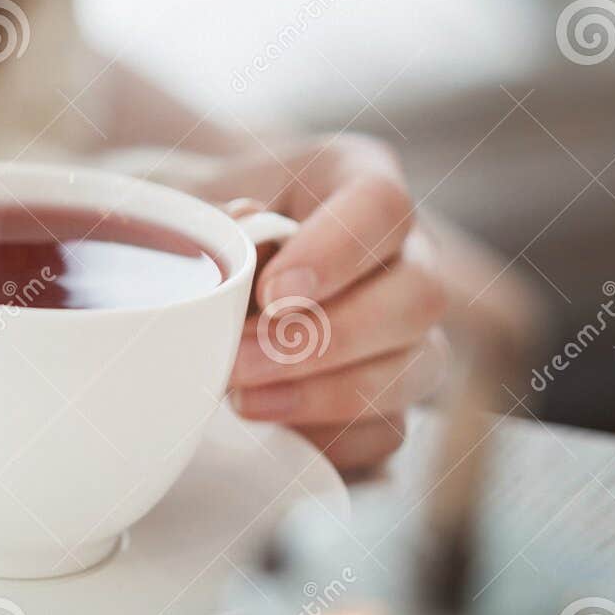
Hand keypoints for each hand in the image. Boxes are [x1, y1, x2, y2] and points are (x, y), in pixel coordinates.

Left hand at [200, 136, 448, 472]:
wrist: (197, 251)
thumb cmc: (199, 218)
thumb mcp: (195, 199)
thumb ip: (217, 220)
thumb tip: (240, 235)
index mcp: (354, 177)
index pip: (382, 205)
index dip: (335, 253)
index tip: (272, 294)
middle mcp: (402, 249)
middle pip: (420, 296)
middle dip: (329, 340)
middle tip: (242, 359)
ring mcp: (406, 325)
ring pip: (417, 367)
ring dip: (327, 395)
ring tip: (243, 399)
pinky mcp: (389, 389)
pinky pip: (390, 427)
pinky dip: (331, 437)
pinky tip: (271, 428)